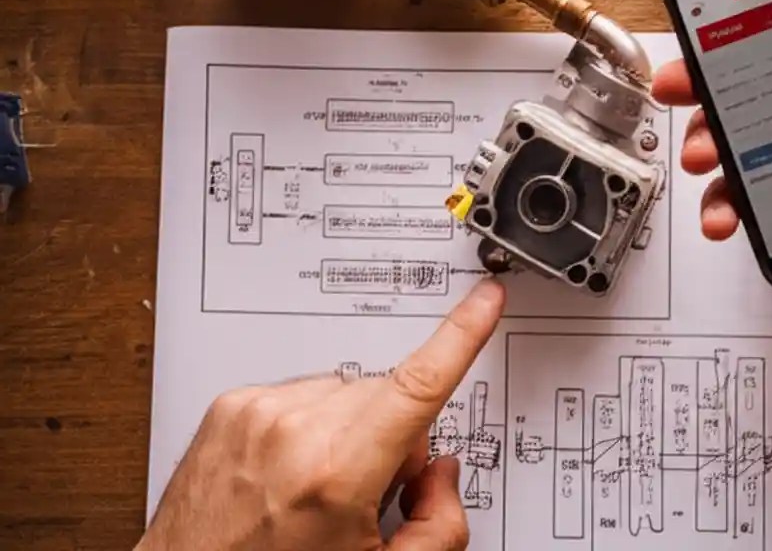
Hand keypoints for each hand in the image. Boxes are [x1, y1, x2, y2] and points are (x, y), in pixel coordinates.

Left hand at [137, 279, 506, 550]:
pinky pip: (300, 394)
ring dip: (350, 428)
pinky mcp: (230, 406)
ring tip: (320, 487)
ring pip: (346, 391)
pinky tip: (291, 472)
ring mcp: (256, 413)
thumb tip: (441, 475)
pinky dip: (308, 425)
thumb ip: (438, 527)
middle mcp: (292, 430)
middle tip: (370, 493)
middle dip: (394, 436)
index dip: (462, 335)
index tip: (485, 301)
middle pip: (386, 396)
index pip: (419, 385)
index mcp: (335, 474)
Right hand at [653, 14, 771, 391]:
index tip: (735, 28)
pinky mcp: (771, 220)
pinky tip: (724, 219)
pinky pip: (730, 202)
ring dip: (706, 141)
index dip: (770, 37)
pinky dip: (716, 206)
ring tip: (704, 158)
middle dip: (710, 83)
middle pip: (757, 93)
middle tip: (682, 83)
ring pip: (733, 144)